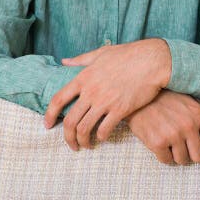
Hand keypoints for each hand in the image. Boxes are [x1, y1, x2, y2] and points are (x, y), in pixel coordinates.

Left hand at [45, 39, 170, 149]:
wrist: (151, 60)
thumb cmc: (127, 55)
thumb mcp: (100, 53)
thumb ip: (80, 60)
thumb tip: (64, 61)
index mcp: (83, 78)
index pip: (58, 99)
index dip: (49, 115)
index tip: (47, 125)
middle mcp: (91, 91)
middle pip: (70, 121)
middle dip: (67, 137)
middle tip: (71, 145)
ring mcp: (105, 101)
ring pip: (85, 129)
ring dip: (83, 141)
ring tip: (86, 145)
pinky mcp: (120, 109)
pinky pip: (105, 130)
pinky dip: (101, 137)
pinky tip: (103, 138)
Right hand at [126, 90, 199, 164]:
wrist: (136, 96)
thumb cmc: (164, 96)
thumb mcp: (188, 98)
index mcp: (198, 114)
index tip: (198, 141)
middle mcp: (187, 125)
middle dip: (191, 153)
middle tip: (182, 145)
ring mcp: (172, 135)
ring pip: (182, 160)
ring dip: (176, 154)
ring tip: (169, 141)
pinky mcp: (157, 142)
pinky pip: (166, 161)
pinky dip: (163, 155)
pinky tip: (159, 142)